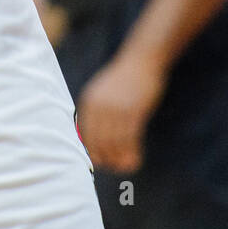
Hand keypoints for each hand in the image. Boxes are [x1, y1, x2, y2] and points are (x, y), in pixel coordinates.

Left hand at [76, 51, 166, 173]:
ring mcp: (116, 109)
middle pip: (99, 142)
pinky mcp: (133, 111)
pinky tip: (136, 159)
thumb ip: (98, 113)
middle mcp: (99, 107)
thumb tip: (96, 139)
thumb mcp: (103, 93)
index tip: (102, 163)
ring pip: (115, 143)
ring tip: (127, 166)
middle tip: (116, 168)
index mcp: (88, 102)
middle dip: (107, 159)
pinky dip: (132, 152)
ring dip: (121, 159)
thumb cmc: (124, 79)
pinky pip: (131, 139)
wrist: (141, 60)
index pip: (86, 135)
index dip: (94, 152)